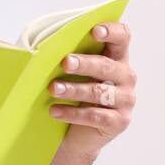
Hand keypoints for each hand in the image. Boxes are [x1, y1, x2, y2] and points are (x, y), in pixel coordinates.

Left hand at [48, 21, 136, 160]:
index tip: (94, 31)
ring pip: (99, 92)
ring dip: (74, 89)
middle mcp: (126, 76)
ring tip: (53, 88)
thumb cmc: (74, 93)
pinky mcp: (119, 121)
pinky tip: (54, 111)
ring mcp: (125, 100)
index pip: (122, 37)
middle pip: (107, 66)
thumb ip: (68, 57)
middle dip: (84, 64)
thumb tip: (39, 48)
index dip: (111, 31)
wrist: (78, 132)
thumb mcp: (73, 73)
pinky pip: (95, 116)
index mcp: (116, 57)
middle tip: (65, 63)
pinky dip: (72, 113)